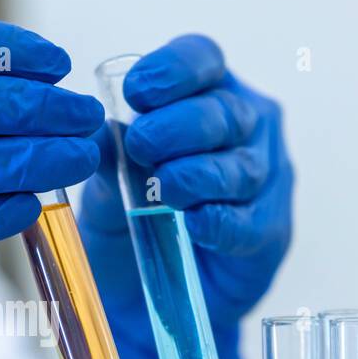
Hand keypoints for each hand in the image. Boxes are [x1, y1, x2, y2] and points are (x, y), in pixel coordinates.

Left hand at [81, 34, 292, 358]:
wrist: (139, 298)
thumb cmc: (126, 222)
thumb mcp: (103, 182)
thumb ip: (103, 153)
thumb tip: (88, 129)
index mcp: (203, 94)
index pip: (201, 59)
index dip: (174, 70)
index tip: (137, 92)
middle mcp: (245, 127)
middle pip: (223, 111)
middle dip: (180, 125)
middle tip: (142, 144)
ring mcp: (265, 179)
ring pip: (240, 167)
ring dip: (199, 175)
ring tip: (165, 189)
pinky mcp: (269, 233)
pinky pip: (248, 222)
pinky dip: (220, 222)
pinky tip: (196, 224)